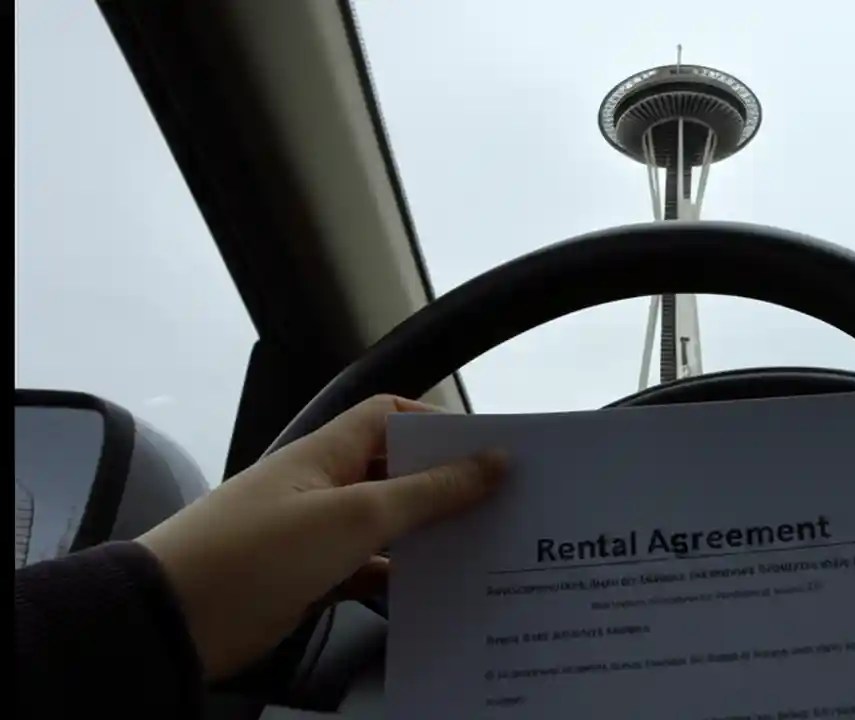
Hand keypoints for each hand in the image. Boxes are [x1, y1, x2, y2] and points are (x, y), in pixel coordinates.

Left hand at [137, 395, 505, 679]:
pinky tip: (429, 591)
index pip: (389, 416)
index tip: (483, 449)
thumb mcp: (354, 518)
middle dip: (442, 484)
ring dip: (424, 535)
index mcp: (326, 452)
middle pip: (394, 472)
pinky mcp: (307, 578)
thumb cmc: (256, 554)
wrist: (174, 621)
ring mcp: (313, 534)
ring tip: (477, 549)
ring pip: (384, 525)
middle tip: (496, 503)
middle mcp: (321, 485)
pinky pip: (365, 569)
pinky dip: (396, 577)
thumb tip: (492, 460)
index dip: (436, 425)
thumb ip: (426, 492)